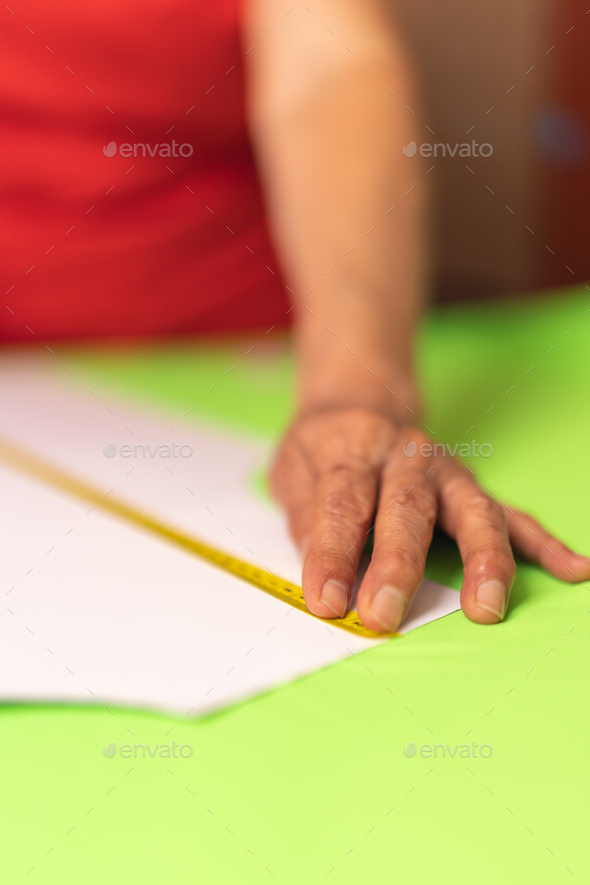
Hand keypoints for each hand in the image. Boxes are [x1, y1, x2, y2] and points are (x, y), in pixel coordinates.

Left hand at [270, 407, 589, 632]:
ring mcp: (447, 474)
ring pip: (472, 512)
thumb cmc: (323, 446)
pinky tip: (575, 569)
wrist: (360, 402)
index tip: (326, 600)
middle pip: (406, 510)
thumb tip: (319, 572)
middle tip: (383, 615)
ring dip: (482, 559)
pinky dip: (545, 544)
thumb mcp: (291, 467)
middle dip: (398, 565)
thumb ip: (302, 515)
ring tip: (487, 607)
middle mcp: (407, 458)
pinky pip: (513, 514)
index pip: (341, 503)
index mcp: (352, 450)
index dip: (332, 552)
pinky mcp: (472, 489)